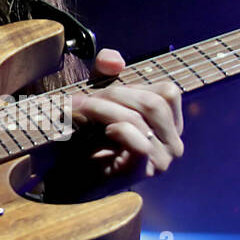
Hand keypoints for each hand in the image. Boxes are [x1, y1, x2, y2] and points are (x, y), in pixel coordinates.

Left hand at [63, 48, 183, 183]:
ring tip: (79, 109)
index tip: (101, 91)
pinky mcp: (143, 171)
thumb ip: (106, 74)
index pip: (168, 92)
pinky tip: (100, 132)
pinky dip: (116, 128)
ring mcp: (161, 160)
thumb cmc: (85, 140)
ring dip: (104, 107)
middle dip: (115, 93)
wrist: (66, 180)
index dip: (133, 85)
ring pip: (142, 116)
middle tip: (82, 99)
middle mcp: (173, 145)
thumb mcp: (98, 98)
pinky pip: (139, 141)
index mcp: (170, 126)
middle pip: (155, 101)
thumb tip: (113, 59)